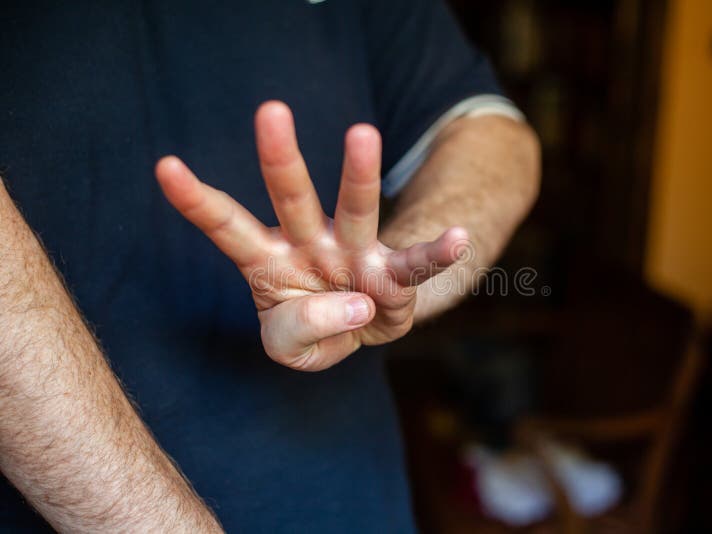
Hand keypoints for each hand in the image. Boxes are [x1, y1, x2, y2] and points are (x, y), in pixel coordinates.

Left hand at [155, 101, 467, 370]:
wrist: (361, 329)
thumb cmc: (313, 329)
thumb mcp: (290, 349)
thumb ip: (302, 332)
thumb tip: (353, 303)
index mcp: (268, 260)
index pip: (228, 226)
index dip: (197, 200)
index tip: (165, 165)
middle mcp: (310, 243)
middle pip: (291, 197)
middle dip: (280, 157)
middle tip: (271, 110)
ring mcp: (354, 253)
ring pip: (355, 208)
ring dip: (357, 174)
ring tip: (362, 133)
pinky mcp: (393, 275)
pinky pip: (415, 263)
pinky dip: (436, 253)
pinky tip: (458, 239)